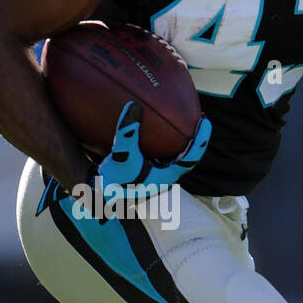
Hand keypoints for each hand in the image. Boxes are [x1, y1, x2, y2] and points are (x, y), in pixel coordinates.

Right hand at [94, 101, 211, 199]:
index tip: (206, 121)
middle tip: (198, 118)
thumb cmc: (111, 181)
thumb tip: (134, 106)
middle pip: (186, 157)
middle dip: (192, 139)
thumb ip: (128, 132)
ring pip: (173, 157)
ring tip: (182, 121)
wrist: (96, 196)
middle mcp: (163, 178)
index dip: (201, 140)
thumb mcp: (121, 155)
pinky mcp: (144, 173)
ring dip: (178, 141)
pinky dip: (162, 142)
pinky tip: (155, 129)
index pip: (191, 158)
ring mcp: (154, 176)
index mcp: (165, 178)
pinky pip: (159, 154)